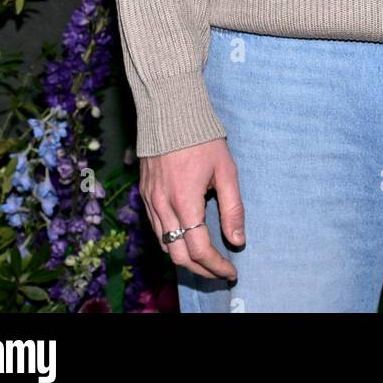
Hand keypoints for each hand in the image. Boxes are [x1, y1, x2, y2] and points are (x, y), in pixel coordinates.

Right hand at [139, 138, 244, 281]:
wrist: (169, 110)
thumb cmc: (202, 137)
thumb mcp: (226, 170)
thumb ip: (233, 208)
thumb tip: (237, 240)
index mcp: (184, 201)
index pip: (199, 249)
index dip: (216, 266)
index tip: (231, 272)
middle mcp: (162, 206)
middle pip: (178, 256)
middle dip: (201, 269)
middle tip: (220, 272)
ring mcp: (149, 201)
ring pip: (164, 245)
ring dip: (185, 258)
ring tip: (206, 260)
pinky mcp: (144, 195)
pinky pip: (156, 229)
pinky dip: (171, 241)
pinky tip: (186, 238)